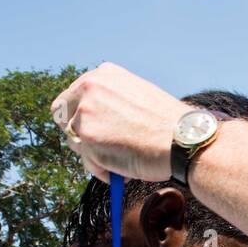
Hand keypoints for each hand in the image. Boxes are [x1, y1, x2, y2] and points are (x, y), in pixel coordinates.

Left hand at [50, 63, 190, 181]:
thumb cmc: (169, 124)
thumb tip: (96, 122)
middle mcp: (89, 88)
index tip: (90, 130)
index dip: (78, 116)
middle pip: (63, 118)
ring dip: (95, 156)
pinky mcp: (87, 139)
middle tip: (100, 149)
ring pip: (76, 143)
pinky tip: (125, 170)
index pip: (71, 96)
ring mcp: (86, 114)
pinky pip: (88, 162)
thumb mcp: (137, 96)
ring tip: (122, 161)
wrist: (183, 139)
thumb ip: (112, 103)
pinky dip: (103, 171)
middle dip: (79, 136)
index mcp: (103, 75)